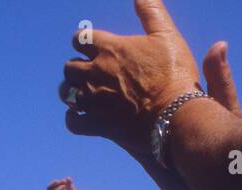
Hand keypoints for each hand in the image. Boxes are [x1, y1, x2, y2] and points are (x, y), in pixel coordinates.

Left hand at [61, 0, 200, 150]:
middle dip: (76, 66)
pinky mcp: (97, 125)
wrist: (175, 115)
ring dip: (71, 90)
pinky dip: (74, 119)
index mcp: (109, 49)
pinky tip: (80, 116)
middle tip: (88, 71)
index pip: (80, 38)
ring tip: (82, 92)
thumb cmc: (173, 74)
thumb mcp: (166, 35)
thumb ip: (151, 11)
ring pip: (66, 93)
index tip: (90, 46)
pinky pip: (73, 123)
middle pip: (69, 66)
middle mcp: (95, 73)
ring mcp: (94, 100)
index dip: (83, 40)